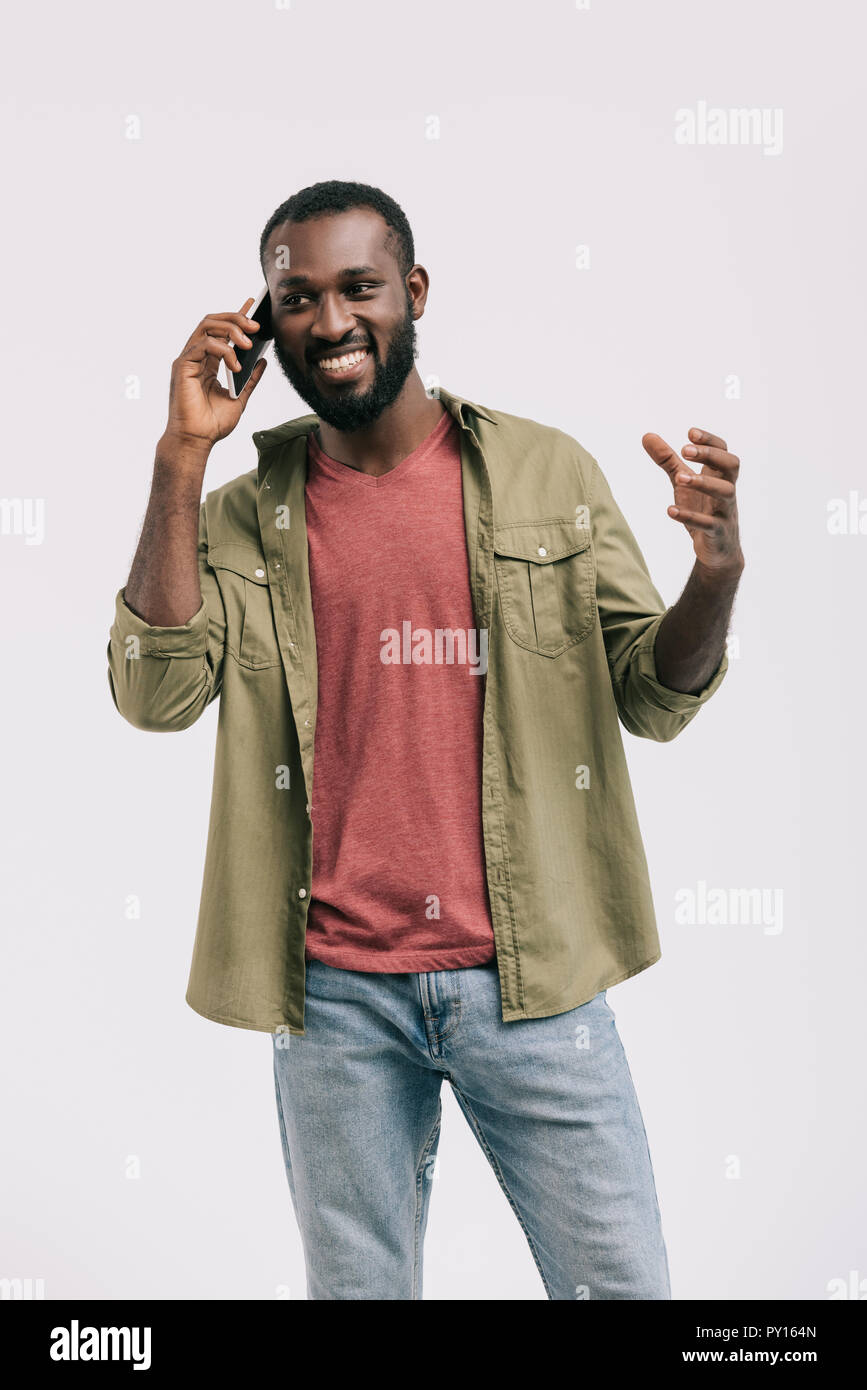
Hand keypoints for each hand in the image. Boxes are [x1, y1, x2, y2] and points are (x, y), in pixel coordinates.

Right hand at [163, 297, 267, 449]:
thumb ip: (250, 379)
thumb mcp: (240, 398)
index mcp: (208, 361)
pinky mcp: (183, 366)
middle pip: (213, 321)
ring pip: (207, 326)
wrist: (197, 441)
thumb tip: (263, 361)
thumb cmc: (212, 424)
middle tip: (256, 326)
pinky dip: (222, 350)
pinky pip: (203, 345)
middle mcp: (197, 356)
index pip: (221, 330)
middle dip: (236, 318)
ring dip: (230, 330)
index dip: (235, 315)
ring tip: (248, 343)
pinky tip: (235, 364)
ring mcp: (188, 359)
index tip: (253, 305)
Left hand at [642, 426, 743, 578]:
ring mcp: (725, 511)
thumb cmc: (702, 508)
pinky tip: (670, 510)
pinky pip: (709, 523)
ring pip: (724, 492)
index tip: (690, 433)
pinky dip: (690, 517)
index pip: (723, 451)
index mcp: (720, 475)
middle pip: (731, 465)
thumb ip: (667, 460)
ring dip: (702, 483)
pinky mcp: (718, 533)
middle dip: (710, 455)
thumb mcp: (683, 482)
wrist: (718, 550)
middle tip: (684, 450)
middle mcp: (727, 490)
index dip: (710, 441)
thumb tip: (646, 435)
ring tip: (679, 478)